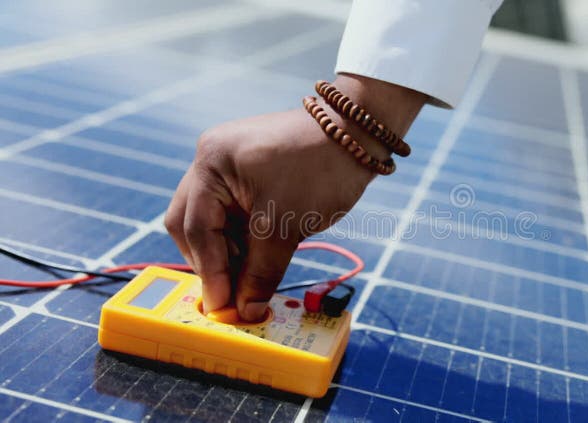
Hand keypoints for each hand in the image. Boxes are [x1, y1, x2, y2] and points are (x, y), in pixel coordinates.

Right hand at [165, 75, 426, 320]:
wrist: (358, 133)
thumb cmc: (322, 168)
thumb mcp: (287, 226)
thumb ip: (261, 271)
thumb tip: (246, 310)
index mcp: (211, 163)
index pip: (196, 228)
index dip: (210, 273)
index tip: (223, 308)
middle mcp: (210, 159)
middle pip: (191, 223)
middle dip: (210, 260)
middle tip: (231, 292)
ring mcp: (228, 163)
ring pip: (211, 220)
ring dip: (227, 251)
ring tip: (252, 275)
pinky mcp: (247, 171)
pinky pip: (232, 211)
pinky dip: (241, 236)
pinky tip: (260, 255)